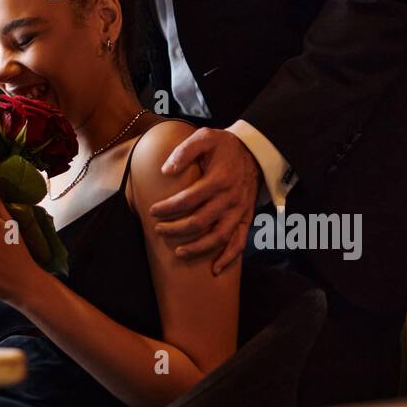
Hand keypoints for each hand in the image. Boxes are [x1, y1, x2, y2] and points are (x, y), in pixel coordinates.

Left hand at [151, 128, 260, 274]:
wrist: (254, 151)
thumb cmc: (224, 145)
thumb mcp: (205, 136)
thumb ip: (184, 151)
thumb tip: (165, 170)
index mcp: (218, 179)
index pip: (187, 199)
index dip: (167, 208)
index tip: (152, 211)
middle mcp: (229, 198)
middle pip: (199, 222)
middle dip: (176, 229)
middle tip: (158, 229)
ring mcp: (239, 211)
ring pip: (218, 237)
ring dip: (198, 248)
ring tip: (178, 253)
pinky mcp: (246, 218)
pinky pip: (239, 242)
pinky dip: (229, 258)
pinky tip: (215, 269)